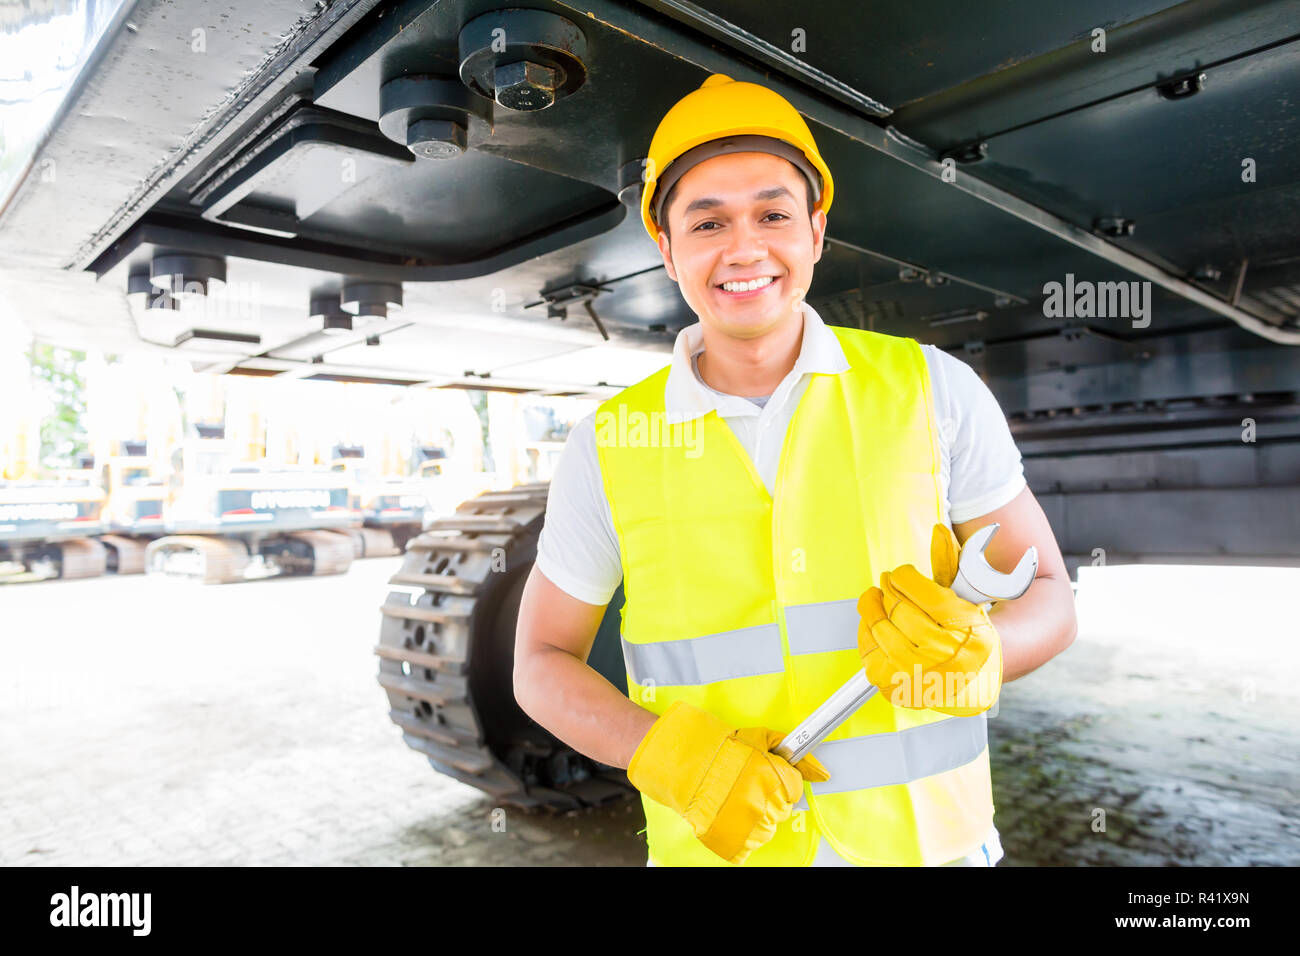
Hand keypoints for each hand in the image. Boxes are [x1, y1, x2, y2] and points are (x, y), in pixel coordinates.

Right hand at [627, 700, 829, 863]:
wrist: (686, 768)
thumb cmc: (722, 751)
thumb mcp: (761, 739)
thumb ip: (797, 755)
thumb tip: (823, 773)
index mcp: (774, 778)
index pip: (794, 787)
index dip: (780, 779)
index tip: (765, 775)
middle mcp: (766, 803)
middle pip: (783, 808)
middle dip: (769, 796)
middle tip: (748, 785)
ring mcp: (751, 826)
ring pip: (769, 827)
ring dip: (758, 815)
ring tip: (738, 799)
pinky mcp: (737, 843)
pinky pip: (752, 844)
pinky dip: (744, 833)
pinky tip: (732, 816)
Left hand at [857, 523, 1002, 715]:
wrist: (970, 681)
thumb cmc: (964, 632)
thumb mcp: (964, 597)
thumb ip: (950, 562)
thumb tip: (938, 529)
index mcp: (964, 627)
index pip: (920, 591)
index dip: (904, 576)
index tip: (901, 574)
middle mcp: (942, 654)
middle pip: (898, 608)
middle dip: (888, 589)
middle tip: (887, 583)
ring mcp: (917, 674)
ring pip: (879, 628)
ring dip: (872, 607)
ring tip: (877, 599)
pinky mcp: (896, 687)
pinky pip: (867, 651)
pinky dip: (866, 633)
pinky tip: (875, 624)